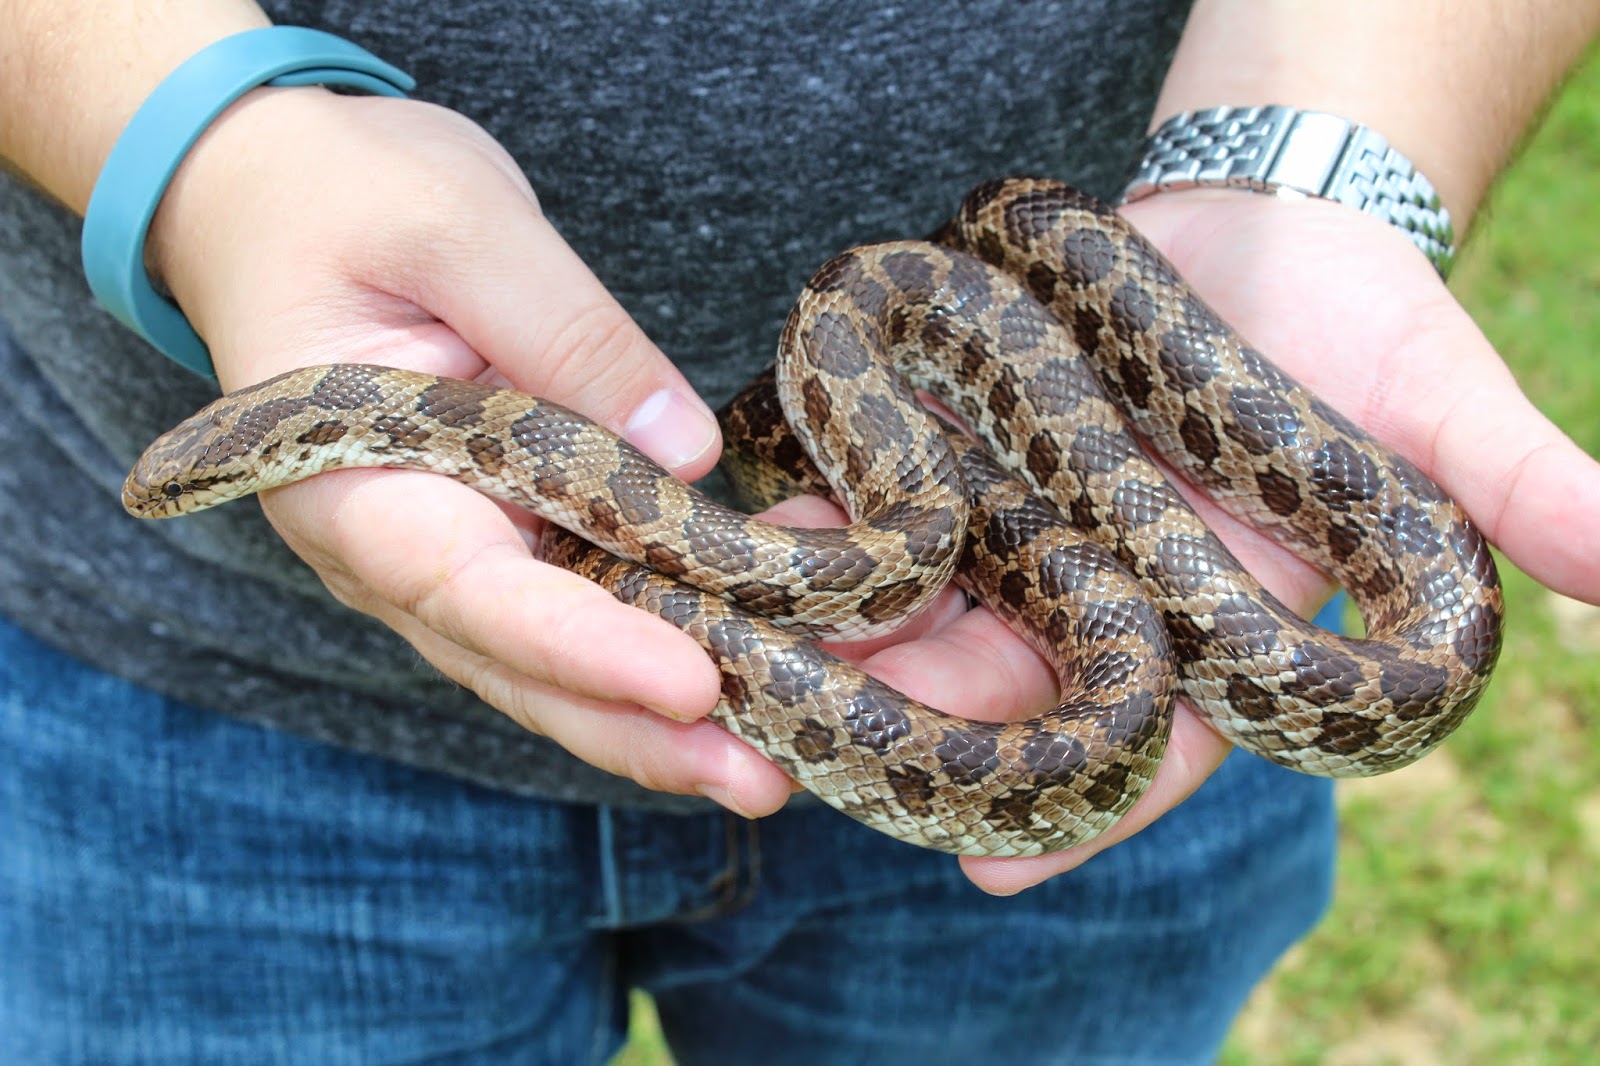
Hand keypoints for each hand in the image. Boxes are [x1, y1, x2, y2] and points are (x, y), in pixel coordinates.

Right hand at [147, 86, 800, 815]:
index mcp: (349, 478)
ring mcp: (445, 549)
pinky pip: (575, 610)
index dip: (584, 647)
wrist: (281, 200)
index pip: (471, 588)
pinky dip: (649, 652)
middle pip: (516, 663)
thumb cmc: (347, 200)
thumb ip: (563, 333)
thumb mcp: (458, 227)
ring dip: (650, 723)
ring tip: (762, 771)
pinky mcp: (500, 532)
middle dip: (634, 730)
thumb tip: (682, 452)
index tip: (691, 683)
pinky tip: (743, 677)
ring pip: (547, 662)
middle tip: (755, 781)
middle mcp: (393, 544)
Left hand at [847, 190, 1599, 893]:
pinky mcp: (990, 451)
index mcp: (1223, 627)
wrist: (1266, 215)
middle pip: (1021, 688)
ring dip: (868, 647)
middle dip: (935, 730)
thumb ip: (1519, 490)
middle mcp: (1118, 596)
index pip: (1157, 745)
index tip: (993, 874)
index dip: (1084, 808)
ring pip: (948, 612)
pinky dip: (853, 529)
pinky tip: (789, 550)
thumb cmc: (1365, 322)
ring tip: (774, 682)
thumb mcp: (1444, 406)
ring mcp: (1045, 526)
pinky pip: (913, 504)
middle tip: (846, 764)